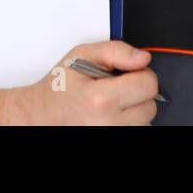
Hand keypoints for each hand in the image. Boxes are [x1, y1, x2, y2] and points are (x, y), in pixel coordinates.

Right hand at [0, 41, 157, 124]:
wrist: (41, 115)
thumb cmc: (59, 87)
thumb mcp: (81, 55)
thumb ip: (115, 51)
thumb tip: (143, 58)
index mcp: (101, 99)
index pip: (148, 84)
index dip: (140, 73)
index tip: (126, 73)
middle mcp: (109, 124)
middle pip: (150, 104)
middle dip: (137, 92)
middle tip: (113, 88)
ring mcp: (112, 136)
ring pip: (146, 120)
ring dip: (133, 109)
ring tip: (109, 103)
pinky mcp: (113, 141)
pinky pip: (136, 130)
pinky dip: (128, 121)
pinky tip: (111, 114)